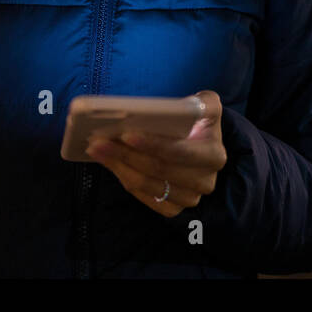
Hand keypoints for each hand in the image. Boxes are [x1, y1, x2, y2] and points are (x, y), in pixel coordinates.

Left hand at [85, 91, 226, 217]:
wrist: (200, 146)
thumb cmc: (197, 123)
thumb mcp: (206, 105)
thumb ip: (203, 102)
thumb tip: (182, 107)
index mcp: (214, 155)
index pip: (180, 152)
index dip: (152, 144)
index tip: (125, 133)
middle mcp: (205, 181)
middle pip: (159, 170)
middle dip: (126, 154)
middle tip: (99, 140)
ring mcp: (189, 198)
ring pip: (147, 185)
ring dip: (119, 166)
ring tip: (97, 149)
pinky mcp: (174, 209)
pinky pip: (144, 198)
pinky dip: (125, 179)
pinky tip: (110, 163)